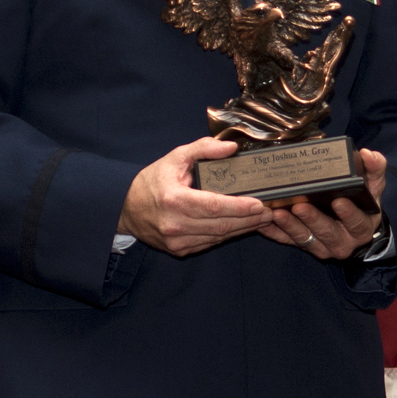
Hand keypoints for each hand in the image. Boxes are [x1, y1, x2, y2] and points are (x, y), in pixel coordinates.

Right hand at [118, 138, 268, 255]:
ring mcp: (177, 241)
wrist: (126, 208)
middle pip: (221, 225)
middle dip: (249, 220)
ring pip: (218, 237)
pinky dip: (227, 235)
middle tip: (270, 212)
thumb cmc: (152, 181)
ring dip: (242, 229)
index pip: (214, 206)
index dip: (239, 207)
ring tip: (262, 219)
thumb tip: (231, 147)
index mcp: (174, 200)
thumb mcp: (175, 157)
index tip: (260, 204)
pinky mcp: (179, 250)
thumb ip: (203, 149)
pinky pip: (210, 243)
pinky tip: (241, 226)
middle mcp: (175, 224)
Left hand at [259, 149, 387, 259]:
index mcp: (361, 228)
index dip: (348, 214)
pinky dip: (274, 232)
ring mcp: (321, 246)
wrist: (355, 227)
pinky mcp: (304, 246)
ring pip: (305, 238)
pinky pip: (287, 241)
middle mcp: (342, 242)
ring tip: (277, 212)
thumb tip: (369, 154)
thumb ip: (375, 169)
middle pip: (327, 233)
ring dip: (290, 226)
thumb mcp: (374, 187)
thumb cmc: (362, 203)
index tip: (338, 201)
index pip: (356, 222)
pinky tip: (263, 222)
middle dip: (312, 220)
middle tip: (299, 205)